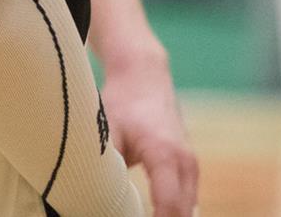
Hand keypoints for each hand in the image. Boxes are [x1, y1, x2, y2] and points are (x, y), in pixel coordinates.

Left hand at [101, 51, 197, 216]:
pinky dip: (176, 213)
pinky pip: (188, 201)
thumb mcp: (107, 130)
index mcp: (165, 154)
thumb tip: (88, 192)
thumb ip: (105, 164)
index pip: (169, 205)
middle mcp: (185, 162)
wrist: (144, 77)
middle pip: (184, 213)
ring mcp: (192, 165)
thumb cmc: (122, 102)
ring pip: (189, 209)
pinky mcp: (190, 167)